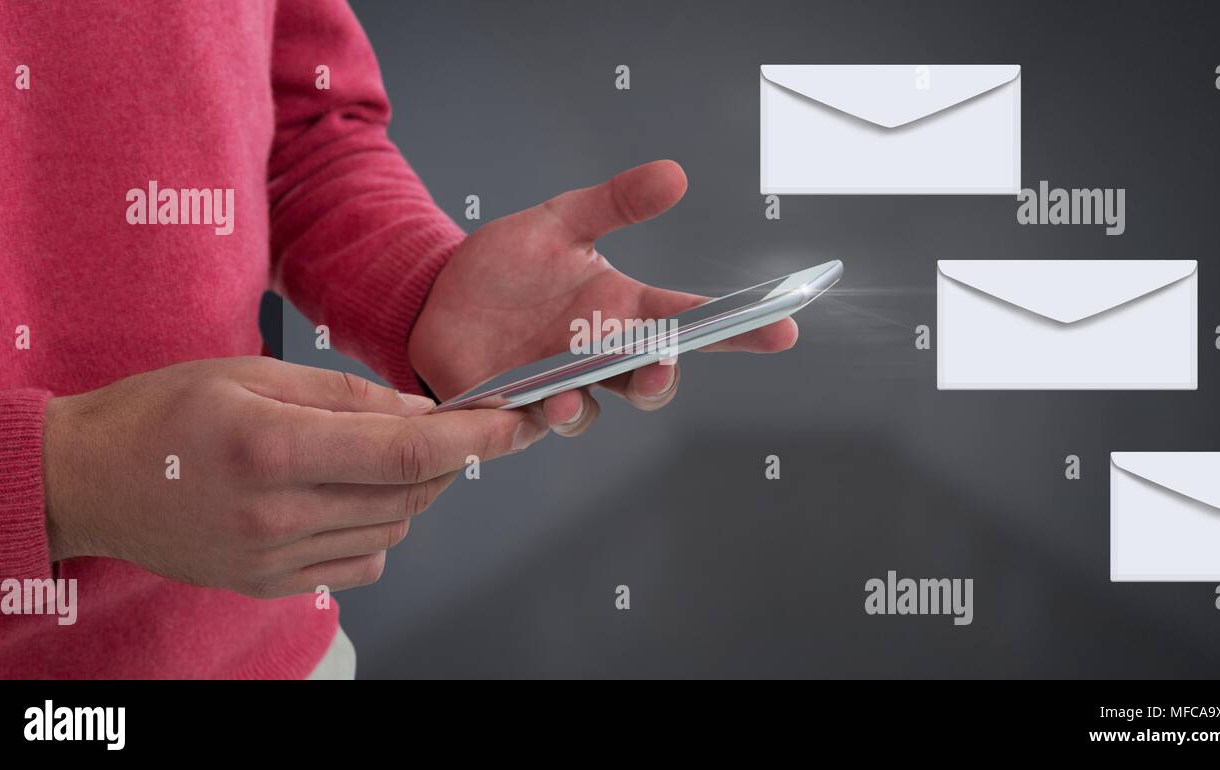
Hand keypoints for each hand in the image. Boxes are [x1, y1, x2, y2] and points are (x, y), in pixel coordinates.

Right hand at [43, 357, 546, 597]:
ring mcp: (272, 559)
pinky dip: (378, 529)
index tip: (515, 420)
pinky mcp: (267, 585)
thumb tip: (423, 413)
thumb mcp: (250, 371)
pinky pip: (361, 565)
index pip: (406, 453)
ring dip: (413, 492)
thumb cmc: (162, 412)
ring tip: (380, 455)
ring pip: (393, 530)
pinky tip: (349, 497)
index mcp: (273, 447)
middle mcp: (277, 514)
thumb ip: (345, 394)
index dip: (476, 438)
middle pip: (411, 495)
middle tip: (446, 426)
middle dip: (450, 459)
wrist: (87, 481)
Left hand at [408, 160, 797, 435]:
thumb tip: (675, 173)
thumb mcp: (559, 222)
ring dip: (586, 406)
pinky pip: (535, 425)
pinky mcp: (516, 407)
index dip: (740, 329)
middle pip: (652, 379)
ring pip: (595, 410)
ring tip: (566, 395)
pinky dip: (535, 419)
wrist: (436, 295)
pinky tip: (526, 406)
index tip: (783, 328)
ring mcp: (560, 385)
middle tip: (659, 365)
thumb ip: (616, 203)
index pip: (691, 322)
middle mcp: (599, 355)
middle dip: (662, 379)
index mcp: (621, 310)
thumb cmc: (505, 266)